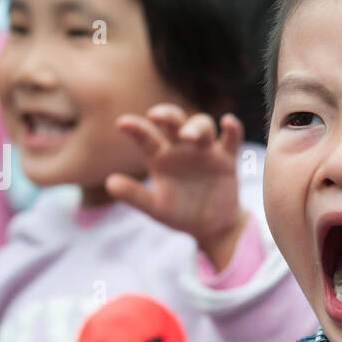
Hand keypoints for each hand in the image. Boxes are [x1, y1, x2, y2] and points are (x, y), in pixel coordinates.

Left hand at [106, 105, 251, 268]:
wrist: (210, 227)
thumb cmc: (179, 214)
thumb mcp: (155, 207)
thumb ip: (134, 195)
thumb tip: (109, 182)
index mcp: (159, 156)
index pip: (146, 137)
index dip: (135, 128)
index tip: (122, 124)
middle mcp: (181, 147)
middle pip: (174, 120)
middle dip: (167, 115)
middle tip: (156, 116)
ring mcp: (204, 150)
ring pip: (202, 125)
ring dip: (196, 126)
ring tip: (189, 136)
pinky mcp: (226, 158)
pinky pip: (232, 139)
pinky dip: (232, 129)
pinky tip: (227, 121)